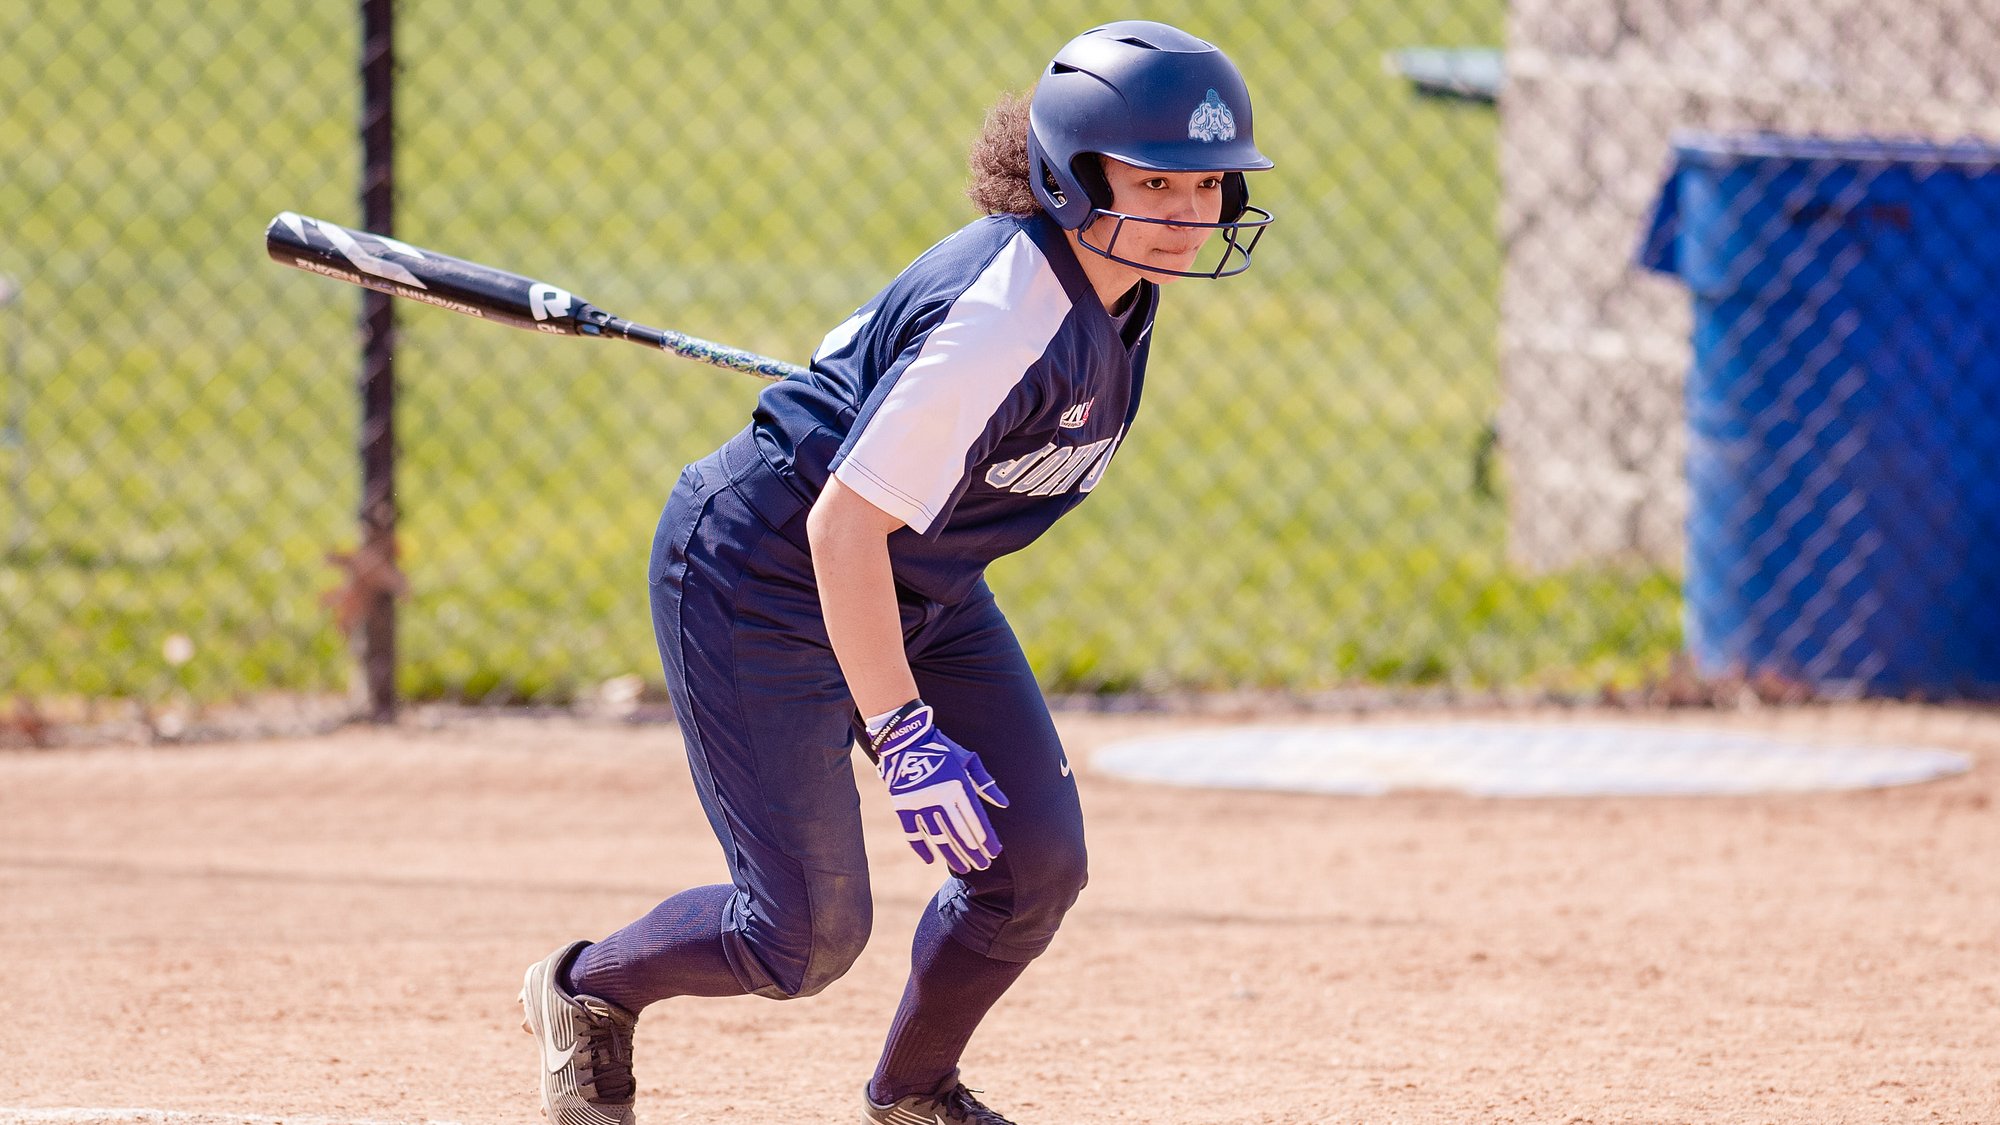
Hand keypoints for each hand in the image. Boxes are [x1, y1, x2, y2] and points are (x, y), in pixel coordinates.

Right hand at [870, 702, 1009, 872]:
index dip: (987, 838)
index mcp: (959, 784)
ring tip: (964, 867)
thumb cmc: (941, 747)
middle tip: (983, 864)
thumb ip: (986, 782)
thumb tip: (1004, 804)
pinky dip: (921, 848)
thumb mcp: (968, 759)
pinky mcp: (903, 807)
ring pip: (940, 837)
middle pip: (961, 832)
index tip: (995, 852)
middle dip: (974, 851)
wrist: (905, 737)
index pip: (976, 819)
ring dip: (953, 855)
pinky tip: (931, 859)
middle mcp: (941, 796)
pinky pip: (913, 834)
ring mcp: (920, 803)